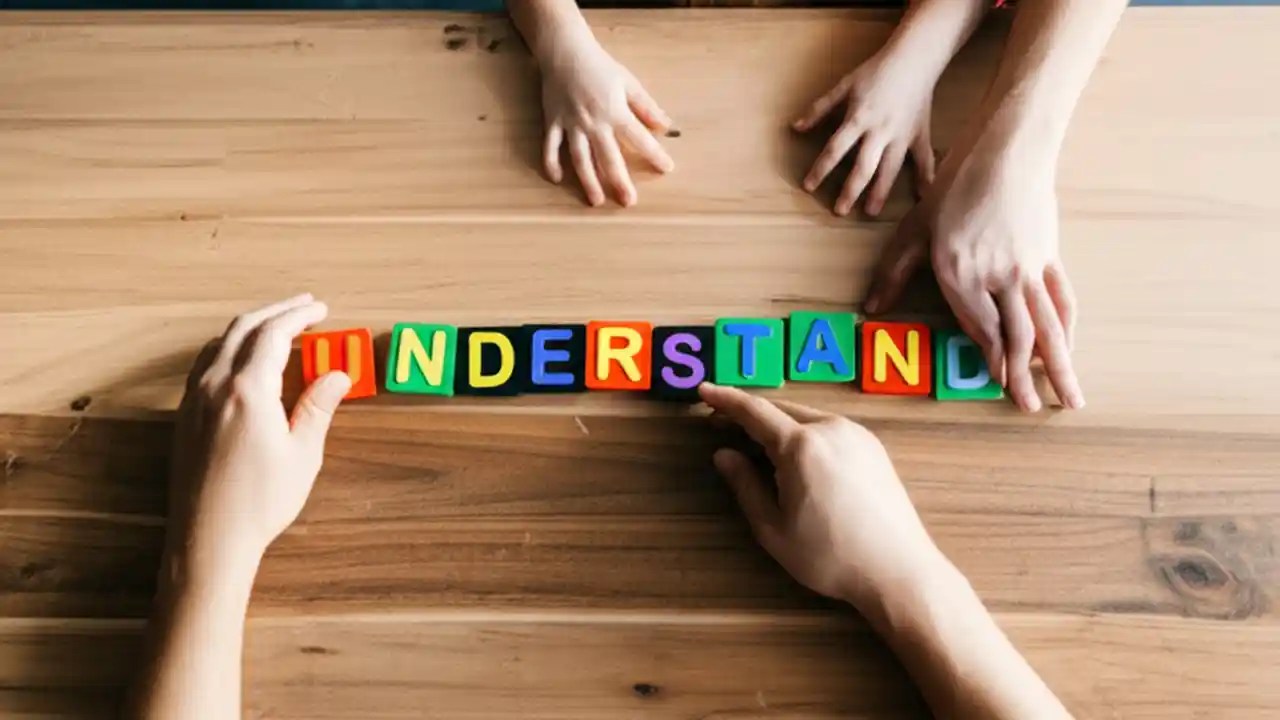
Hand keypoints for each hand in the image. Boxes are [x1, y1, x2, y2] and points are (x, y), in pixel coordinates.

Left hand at [168, 293, 350, 569]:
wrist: (209, 538)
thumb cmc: (259, 502)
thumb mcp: (302, 454)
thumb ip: (318, 407)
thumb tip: (338, 375)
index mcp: (248, 391)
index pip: (274, 335)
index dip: (299, 316)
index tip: (320, 309)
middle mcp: (215, 387)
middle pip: (244, 329)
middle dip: (276, 312)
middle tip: (304, 307)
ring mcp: (194, 400)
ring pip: (220, 343)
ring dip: (251, 327)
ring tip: (277, 327)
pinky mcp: (184, 417)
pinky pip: (206, 365)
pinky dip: (229, 348)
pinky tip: (243, 360)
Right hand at [539, 33, 673, 206]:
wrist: (565, 51)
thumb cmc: (600, 67)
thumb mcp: (628, 83)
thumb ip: (646, 106)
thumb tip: (665, 125)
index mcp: (615, 111)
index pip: (639, 138)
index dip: (654, 153)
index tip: (666, 168)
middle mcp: (593, 122)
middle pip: (608, 156)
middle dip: (619, 180)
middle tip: (628, 202)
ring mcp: (571, 124)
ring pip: (579, 158)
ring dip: (588, 181)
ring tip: (596, 201)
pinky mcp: (553, 122)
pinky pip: (550, 146)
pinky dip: (551, 163)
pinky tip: (557, 179)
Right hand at [700, 383, 945, 609]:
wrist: (898, 570)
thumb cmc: (830, 556)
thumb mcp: (773, 528)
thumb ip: (745, 485)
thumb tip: (723, 455)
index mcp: (801, 446)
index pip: (753, 411)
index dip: (724, 399)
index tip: (703, 390)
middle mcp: (831, 429)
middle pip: (780, 409)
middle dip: (747, 414)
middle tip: (720, 427)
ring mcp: (856, 435)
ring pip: (805, 417)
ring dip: (776, 424)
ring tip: (754, 445)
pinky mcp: (872, 447)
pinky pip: (827, 428)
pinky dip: (802, 432)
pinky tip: (794, 457)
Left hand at [794, 48, 936, 216]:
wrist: (914, 58)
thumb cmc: (876, 70)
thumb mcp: (844, 85)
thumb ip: (820, 108)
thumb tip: (796, 127)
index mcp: (858, 119)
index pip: (834, 150)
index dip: (820, 169)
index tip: (808, 186)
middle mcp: (880, 131)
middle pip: (862, 167)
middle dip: (850, 191)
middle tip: (839, 211)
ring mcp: (901, 135)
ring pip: (890, 169)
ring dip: (880, 192)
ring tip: (871, 212)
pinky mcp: (920, 134)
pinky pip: (924, 159)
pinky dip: (926, 177)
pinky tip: (924, 197)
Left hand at [865, 122, 1082, 411]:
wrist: (1006, 150)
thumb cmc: (954, 187)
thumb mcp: (913, 230)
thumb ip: (893, 273)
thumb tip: (870, 308)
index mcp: (962, 275)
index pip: (980, 330)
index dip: (992, 364)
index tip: (999, 390)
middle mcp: (999, 277)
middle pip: (1019, 338)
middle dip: (1026, 378)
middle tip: (1033, 409)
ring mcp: (1029, 268)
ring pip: (1049, 327)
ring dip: (1060, 365)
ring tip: (1071, 396)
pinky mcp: (1049, 255)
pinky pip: (1061, 300)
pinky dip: (1067, 328)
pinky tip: (1069, 347)